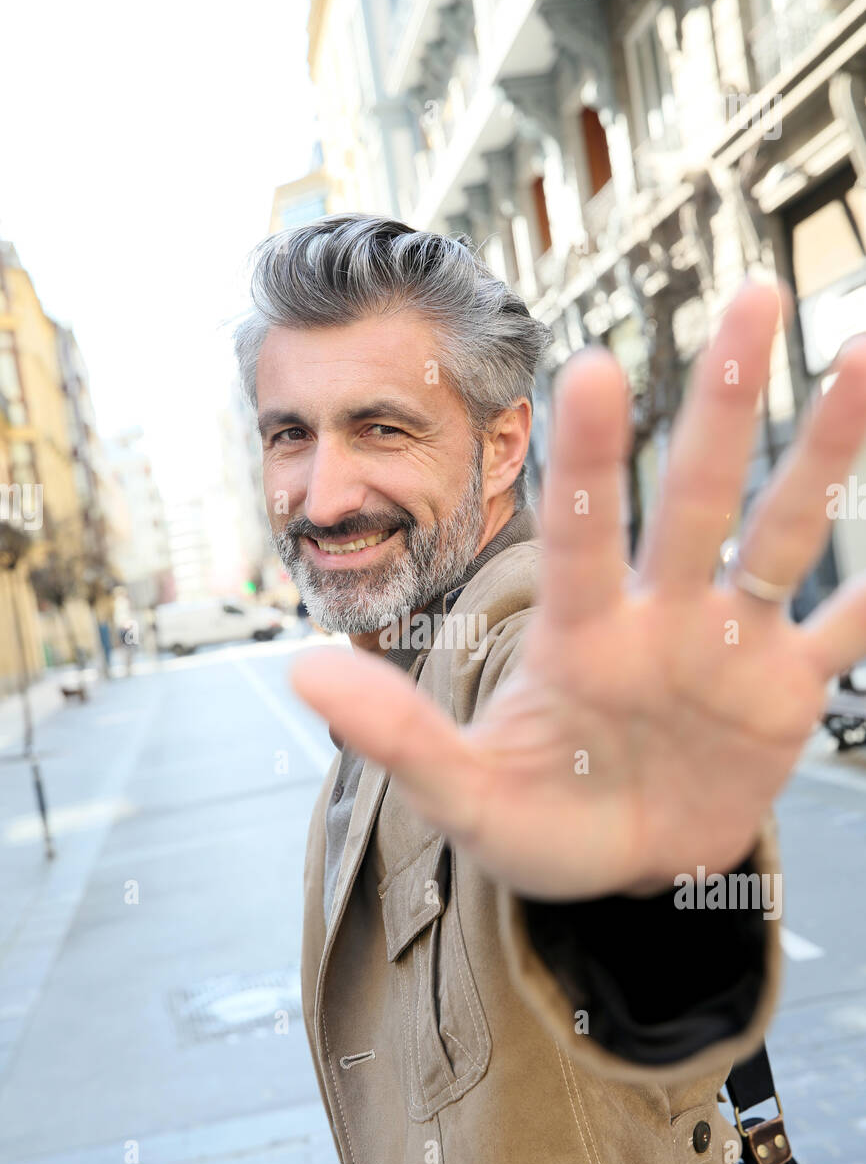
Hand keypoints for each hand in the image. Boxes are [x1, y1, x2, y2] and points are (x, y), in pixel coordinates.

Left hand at [291, 280, 865, 899]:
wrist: (616, 865)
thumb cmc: (534, 818)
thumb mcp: (462, 795)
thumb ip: (398, 737)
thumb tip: (302, 672)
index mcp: (579, 633)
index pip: (581, 532)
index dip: (588, 457)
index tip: (592, 367)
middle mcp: (659, 616)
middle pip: (692, 498)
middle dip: (719, 405)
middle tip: (752, 298)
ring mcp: (728, 648)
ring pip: (782, 535)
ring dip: (821, 455)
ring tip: (860, 360)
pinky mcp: (785, 693)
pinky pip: (844, 635)